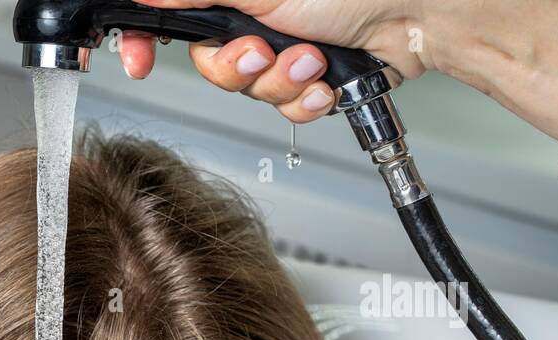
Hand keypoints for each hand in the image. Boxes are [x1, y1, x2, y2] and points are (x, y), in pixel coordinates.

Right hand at [118, 0, 432, 122]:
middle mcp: (256, 13)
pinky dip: (304, 100)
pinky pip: (282, 108)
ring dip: (279, 84)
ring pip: (247, 90)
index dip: (145, 39)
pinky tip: (324, 82)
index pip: (170, 15)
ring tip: (311, 63)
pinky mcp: (308, 77)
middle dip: (237, 68)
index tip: (138, 60)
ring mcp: (282, 46)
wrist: (420, 16)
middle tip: (262, 55)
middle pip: (206, 60)